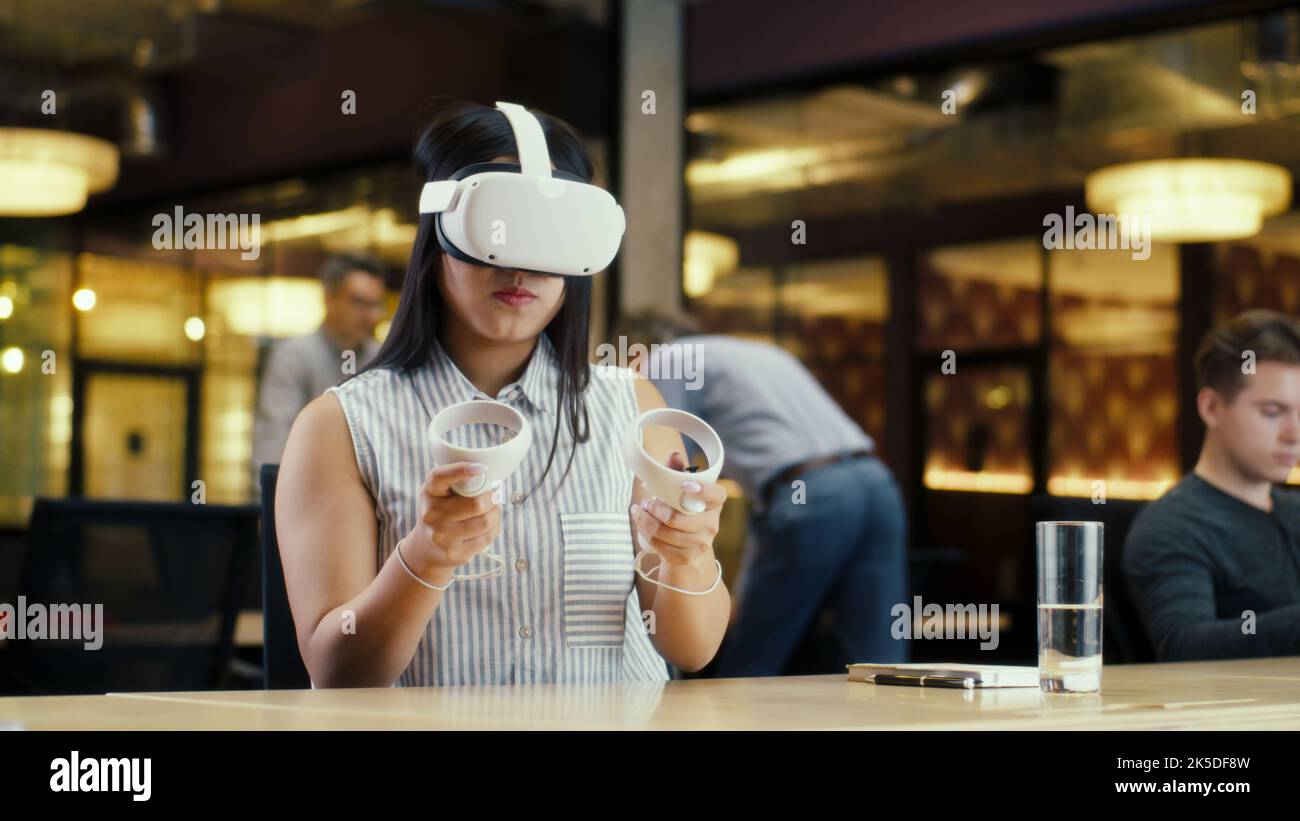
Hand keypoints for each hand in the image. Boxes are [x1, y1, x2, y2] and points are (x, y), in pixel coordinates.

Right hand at [405, 462, 501, 577]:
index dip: (461, 470)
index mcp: (429, 491)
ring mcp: (441, 536)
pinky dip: (494, 530)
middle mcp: (431, 514)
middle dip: (492, 499)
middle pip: (476, 503)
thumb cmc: (442, 511)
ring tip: (492, 512)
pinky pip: (486, 538)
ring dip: (495, 515)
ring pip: (485, 522)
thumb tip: (491, 479)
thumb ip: (459, 482)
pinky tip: (488, 527)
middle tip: (493, 497)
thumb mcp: (441, 493)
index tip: (481, 468)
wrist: (426, 547)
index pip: (440, 477)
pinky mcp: (454, 553)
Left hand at [629, 451, 725, 568]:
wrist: (689, 548)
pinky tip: (641, 524)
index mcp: (714, 504)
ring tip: (638, 511)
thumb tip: (674, 455)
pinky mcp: (686, 557)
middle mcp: (711, 525)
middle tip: (646, 502)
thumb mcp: (683, 492)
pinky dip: (646, 532)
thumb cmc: (684, 511)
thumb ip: (678, 473)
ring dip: (645, 521)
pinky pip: (659, 545)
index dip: (703, 490)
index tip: (684, 485)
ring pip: (665, 533)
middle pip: (678, 519)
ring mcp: (700, 544)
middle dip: (656, 509)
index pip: (716, 495)